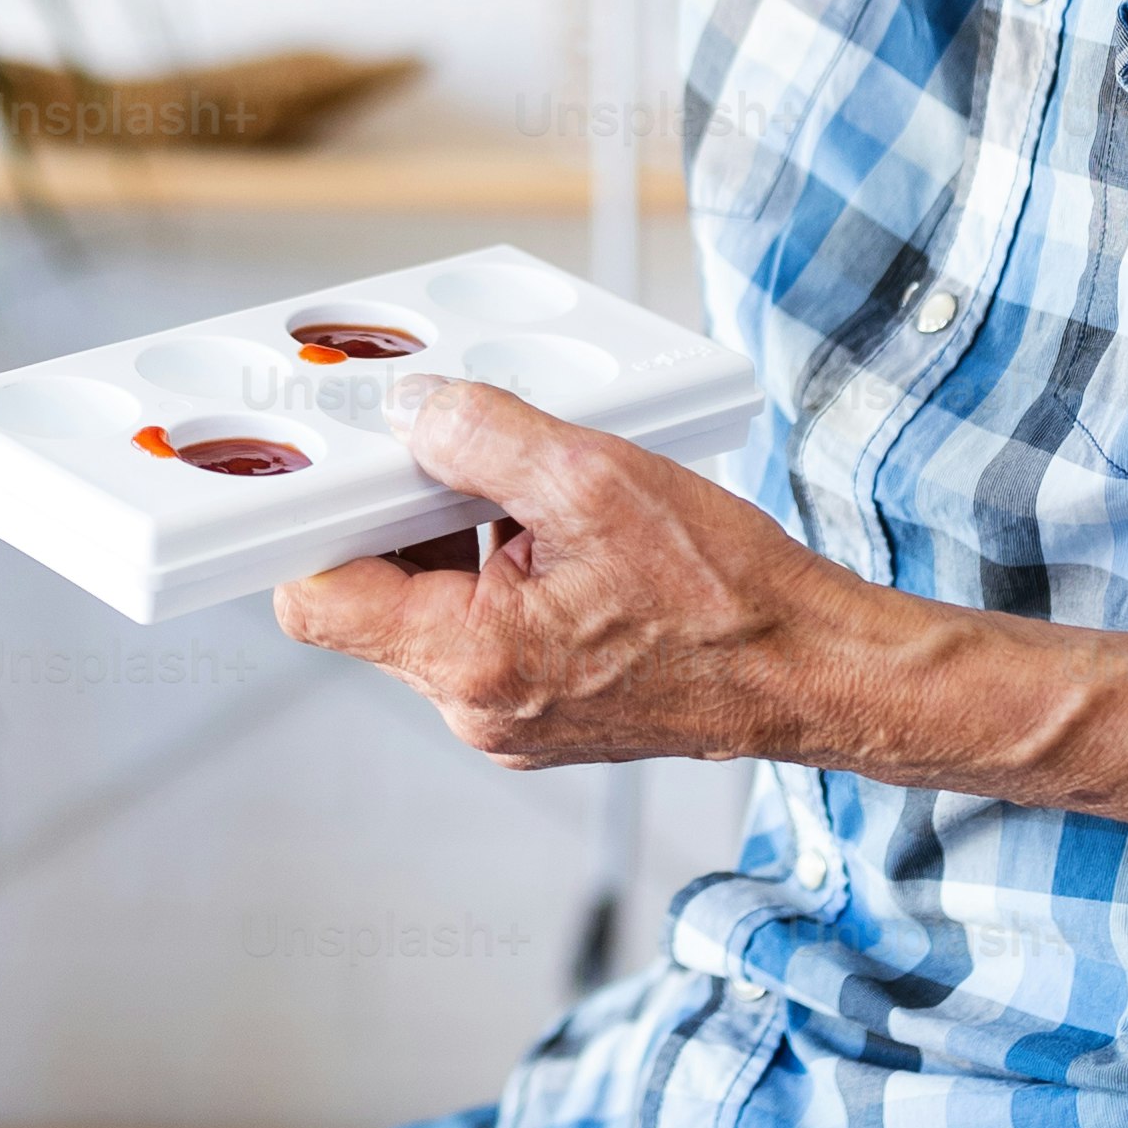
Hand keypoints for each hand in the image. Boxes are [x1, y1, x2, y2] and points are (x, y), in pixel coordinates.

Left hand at [270, 379, 885, 768]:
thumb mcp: (597, 480)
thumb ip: (485, 436)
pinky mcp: (539, 708)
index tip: (336, 466)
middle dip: (404, 513)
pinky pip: (481, 627)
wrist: (812, 669)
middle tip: (454, 452)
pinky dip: (500, 571)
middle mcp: (475, 705)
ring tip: (532, 494)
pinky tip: (557, 533)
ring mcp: (505, 715)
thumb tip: (414, 412)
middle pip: (373, 595)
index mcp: (473, 660)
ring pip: (429, 607)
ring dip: (459, 538)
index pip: (318, 597)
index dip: (315, 521)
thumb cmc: (731, 597)